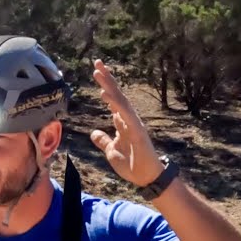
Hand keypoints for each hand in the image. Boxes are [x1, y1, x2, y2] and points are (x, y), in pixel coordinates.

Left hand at [89, 60, 161, 186]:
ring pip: (120, 101)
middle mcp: (129, 119)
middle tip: (97, 62)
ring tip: (99, 73)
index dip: (105, 84)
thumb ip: (104, 141)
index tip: (97, 71)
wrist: (146, 178)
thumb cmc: (131, 165)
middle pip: (117, 94)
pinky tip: (106, 94)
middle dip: (107, 78)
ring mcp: (134, 124)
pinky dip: (115, 104)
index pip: (113, 99)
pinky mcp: (137, 132)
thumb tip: (94, 133)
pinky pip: (125, 115)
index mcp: (123, 121)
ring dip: (109, 86)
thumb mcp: (111, 151)